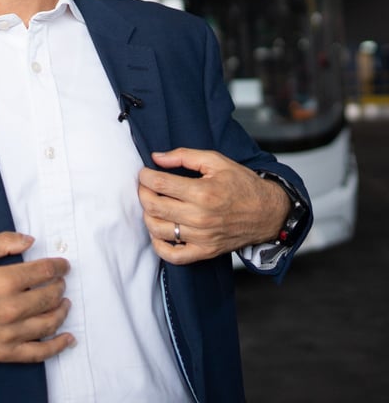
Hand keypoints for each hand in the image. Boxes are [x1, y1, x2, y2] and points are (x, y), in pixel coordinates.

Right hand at [0, 232, 73, 361]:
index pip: (44, 272)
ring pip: (49, 322)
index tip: (62, 265)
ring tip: (63, 303)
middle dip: (59, 287)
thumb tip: (30, 241)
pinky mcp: (4, 352)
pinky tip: (67, 338)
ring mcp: (8, 333)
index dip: (58, 267)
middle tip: (59, 283)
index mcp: (2, 281)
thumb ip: (2, 241)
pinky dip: (57, 346)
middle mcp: (9, 309)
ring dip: (61, 311)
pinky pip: (39, 352)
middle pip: (50, 297)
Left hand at [138, 148, 290, 264]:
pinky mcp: (205, 251)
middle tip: (146, 187)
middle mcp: (200, 217)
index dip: (144, 176)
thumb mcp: (216, 161)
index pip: (158, 184)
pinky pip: (173, 255)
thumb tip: (156, 158)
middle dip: (143, 193)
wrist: (269, 212)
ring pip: (157, 229)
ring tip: (154, 205)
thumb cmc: (243, 185)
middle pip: (153, 206)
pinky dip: (158, 245)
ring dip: (148, 216)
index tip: (145, 173)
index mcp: (202, 192)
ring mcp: (202, 237)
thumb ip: (184, 156)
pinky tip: (159, 231)